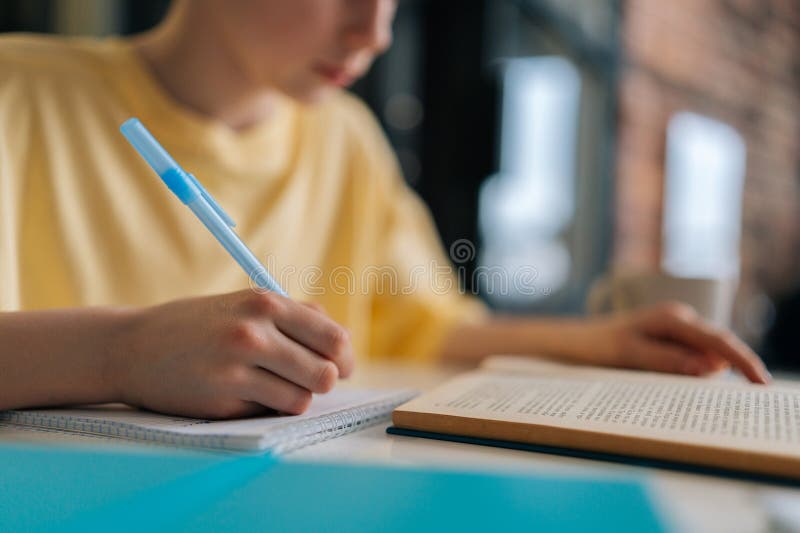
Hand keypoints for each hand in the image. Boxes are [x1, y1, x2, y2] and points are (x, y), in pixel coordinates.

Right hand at [109, 290, 353, 418]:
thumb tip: (341, 346)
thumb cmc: (197, 325)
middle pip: (326, 372)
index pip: (333, 337)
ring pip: (302, 398)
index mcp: (266, 303)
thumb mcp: (245, 304)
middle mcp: (254, 331)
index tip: (341, 368)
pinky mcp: (222, 398)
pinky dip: (266, 409)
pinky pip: (270, 412)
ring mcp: (237, 366)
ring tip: (270, 386)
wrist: (131, 346)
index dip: (345, 358)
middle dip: (323, 381)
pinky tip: (243, 395)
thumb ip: (294, 318)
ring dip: (294, 398)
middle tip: (309, 381)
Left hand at [594, 302, 769, 383]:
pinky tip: (682, 384)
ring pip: (706, 355)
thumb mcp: (631, 355)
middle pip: (718, 347)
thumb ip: (668, 360)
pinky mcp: (670, 342)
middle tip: (727, 394)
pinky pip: (692, 358)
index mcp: (672, 318)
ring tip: (682, 387)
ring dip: (704, 374)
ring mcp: (676, 330)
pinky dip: (692, 373)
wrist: (575, 342)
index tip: (761, 384)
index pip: (718, 340)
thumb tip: (709, 367)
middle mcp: (679, 320)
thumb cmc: (599, 346)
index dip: (743, 361)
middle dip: (728, 369)